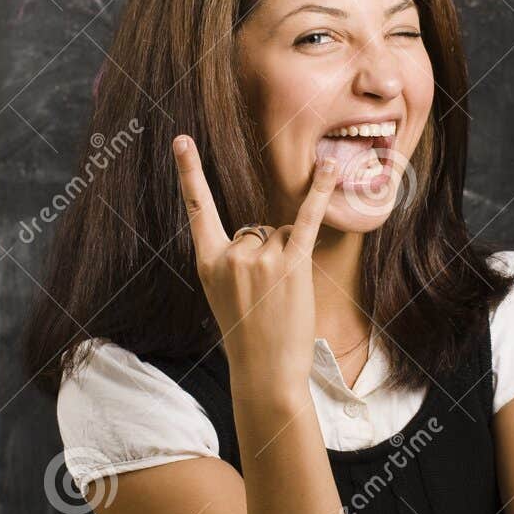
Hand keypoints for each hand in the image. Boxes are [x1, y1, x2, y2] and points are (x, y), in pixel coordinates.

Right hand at [171, 134, 338, 395]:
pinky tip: (332, 167)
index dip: (189, 173)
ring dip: (290, 257)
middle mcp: (231, 255)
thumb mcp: (223, 296)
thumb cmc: (247, 336)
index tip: (181, 140)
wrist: (265, 373)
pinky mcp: (292, 264)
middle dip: (268, 255)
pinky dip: (321, 193)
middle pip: (257, 228)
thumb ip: (233, 261)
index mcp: (207, 263)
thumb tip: (263, 231)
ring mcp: (260, 259)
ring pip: (283, 233)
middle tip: (267, 297)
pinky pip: (308, 221)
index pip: (197, 209)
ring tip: (283, 296)